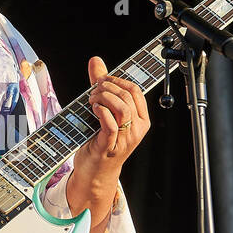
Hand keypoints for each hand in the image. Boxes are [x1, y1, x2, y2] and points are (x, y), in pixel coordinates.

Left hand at [74, 57, 149, 182]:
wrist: (95, 172)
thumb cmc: (100, 141)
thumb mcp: (103, 111)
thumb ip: (101, 86)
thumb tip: (95, 61)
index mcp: (140, 120)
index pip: (136, 91)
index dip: (117, 80)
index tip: (103, 80)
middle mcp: (136, 129)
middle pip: (128, 96)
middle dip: (107, 88)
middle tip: (93, 91)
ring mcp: (124, 139)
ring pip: (122, 108)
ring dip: (104, 98)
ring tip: (92, 101)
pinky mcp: (109, 146)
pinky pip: (110, 124)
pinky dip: (101, 112)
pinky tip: (93, 110)